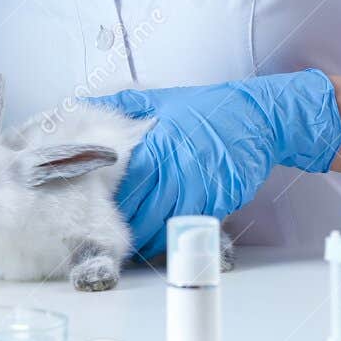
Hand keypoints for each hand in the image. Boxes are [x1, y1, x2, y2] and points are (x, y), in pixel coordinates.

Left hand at [87, 70, 340, 256]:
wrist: (258, 119)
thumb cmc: (208, 108)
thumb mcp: (160, 98)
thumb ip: (120, 105)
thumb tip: (82, 103)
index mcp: (156, 147)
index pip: (121, 184)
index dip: (103, 201)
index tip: (89, 209)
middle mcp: (175, 172)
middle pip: (137, 211)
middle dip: (118, 225)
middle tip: (103, 233)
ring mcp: (198, 190)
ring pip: (161, 226)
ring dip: (143, 238)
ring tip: (128, 242)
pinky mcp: (216, 204)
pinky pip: (186, 229)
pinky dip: (170, 238)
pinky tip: (159, 238)